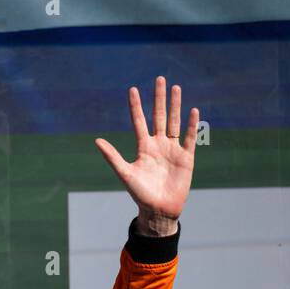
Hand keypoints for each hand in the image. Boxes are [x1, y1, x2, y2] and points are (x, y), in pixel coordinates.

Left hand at [94, 77, 196, 235]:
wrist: (159, 210)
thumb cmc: (140, 194)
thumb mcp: (125, 173)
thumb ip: (112, 157)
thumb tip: (97, 140)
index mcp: (143, 148)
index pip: (139, 121)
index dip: (136, 106)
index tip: (133, 89)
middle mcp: (158, 145)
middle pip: (159, 116)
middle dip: (159, 98)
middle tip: (160, 78)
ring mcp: (173, 150)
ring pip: (174, 122)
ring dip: (175, 105)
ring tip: (176, 88)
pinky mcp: (186, 158)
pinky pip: (190, 138)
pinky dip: (192, 125)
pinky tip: (193, 110)